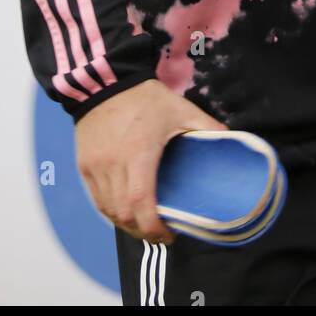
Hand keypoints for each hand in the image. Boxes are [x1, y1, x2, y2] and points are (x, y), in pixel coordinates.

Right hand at [75, 78, 227, 244]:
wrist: (105, 80)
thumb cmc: (143, 97)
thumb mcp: (179, 108)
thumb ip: (206, 126)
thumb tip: (230, 139)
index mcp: (139, 153)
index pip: (141, 203)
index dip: (153, 227)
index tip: (168, 234)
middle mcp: (113, 164)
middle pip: (124, 214)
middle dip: (142, 231)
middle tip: (160, 232)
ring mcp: (96, 167)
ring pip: (108, 210)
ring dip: (126, 223)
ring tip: (143, 223)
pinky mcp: (84, 165)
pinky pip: (96, 199)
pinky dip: (111, 210)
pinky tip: (124, 209)